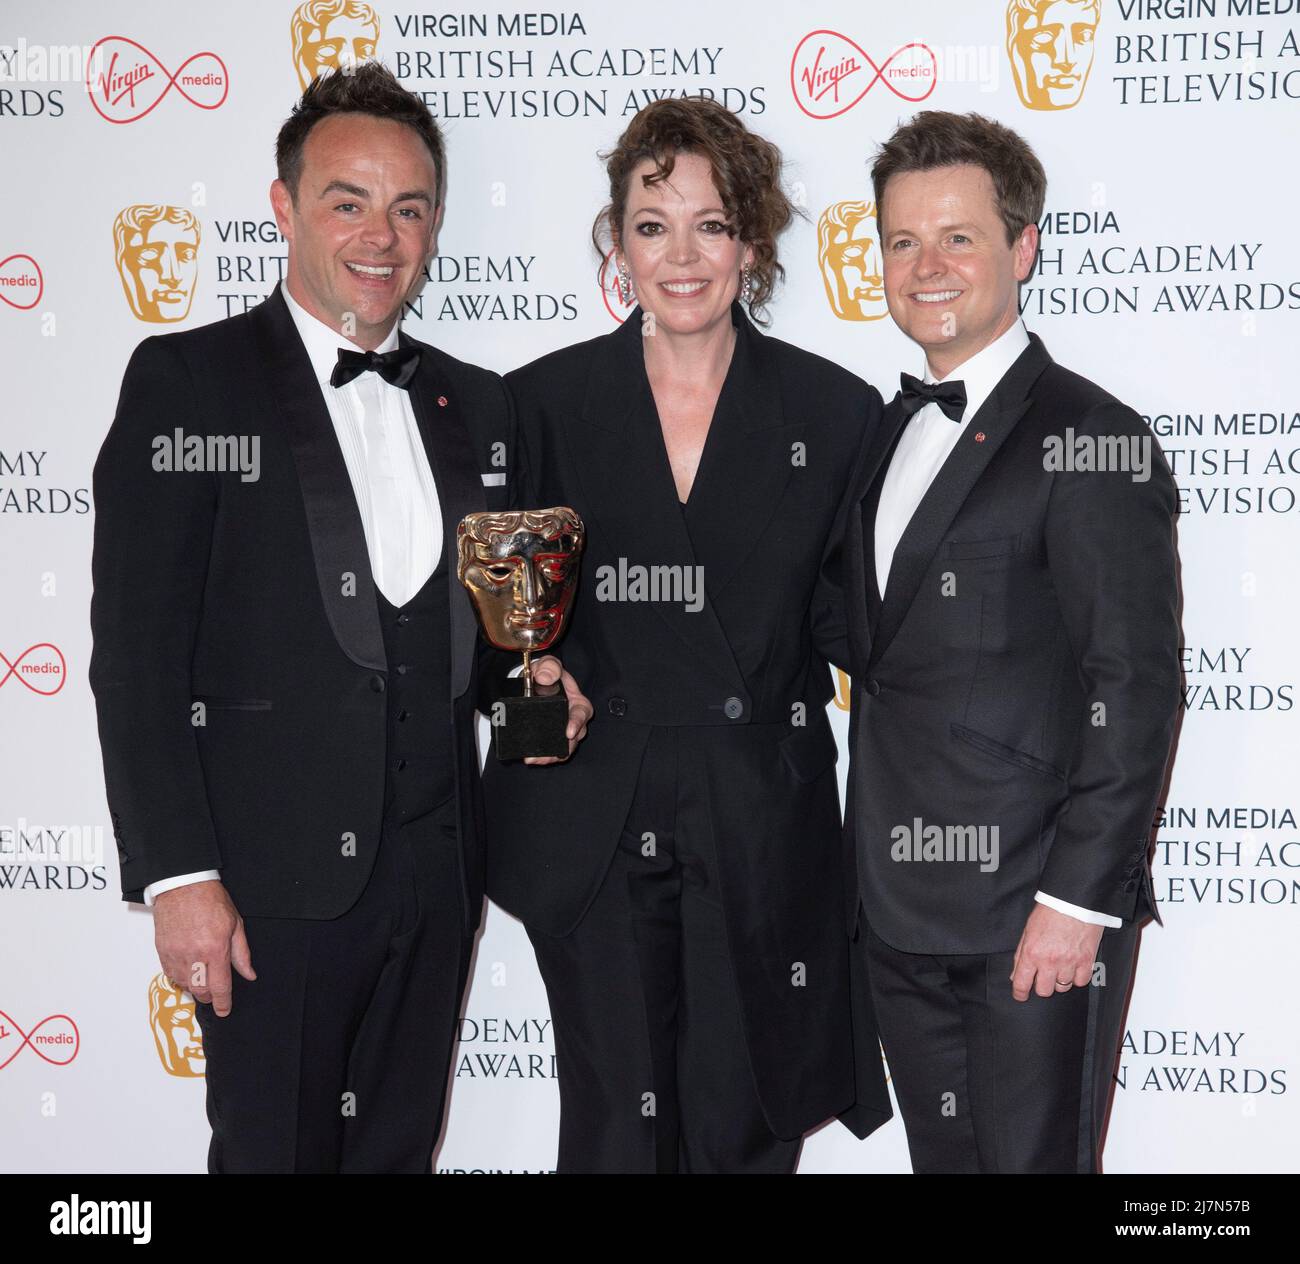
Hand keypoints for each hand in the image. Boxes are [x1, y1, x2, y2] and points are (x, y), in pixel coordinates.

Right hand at [153, 880, 254, 1016]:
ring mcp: (176, 955)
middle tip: (216, 994)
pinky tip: (189, 972)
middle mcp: (194, 956)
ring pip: (185, 985)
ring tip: (203, 979)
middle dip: (210, 997)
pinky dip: (181, 978)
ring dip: (195, 988)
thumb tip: (249, 974)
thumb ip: (242, 954)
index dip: (224, 1002)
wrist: (183, 886)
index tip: (225, 1010)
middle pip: (201, 990)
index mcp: (215, 949)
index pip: (220, 987)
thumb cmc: (210, 901)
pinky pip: (170, 975)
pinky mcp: (162, 952)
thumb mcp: (236, 924)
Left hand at [523, 655, 592, 765]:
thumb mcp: (549, 665)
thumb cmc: (547, 674)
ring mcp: (564, 731)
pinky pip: (552, 751)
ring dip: (549, 757)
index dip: (577, 723)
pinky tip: (531, 758)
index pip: (582, 713)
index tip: (569, 732)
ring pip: (563, 749)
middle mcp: (574, 719)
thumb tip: (545, 679)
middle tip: (546, 755)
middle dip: (562, 748)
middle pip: (574, 738)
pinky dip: (543, 757)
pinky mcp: (552, 738)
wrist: (534, 683)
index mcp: (578, 702)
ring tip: (533, 759)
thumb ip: (549, 667)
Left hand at [1009, 903, 1102, 1001]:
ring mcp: (1069, 963)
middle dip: (1041, 985)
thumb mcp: (1027, 932)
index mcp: (1031, 953)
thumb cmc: (1049, 913)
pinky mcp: (1087, 961)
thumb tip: (1016, 975)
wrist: (1073, 901)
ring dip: (1060, 980)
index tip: (1021, 995)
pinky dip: (1076, 977)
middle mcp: (1049, 961)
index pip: (1022, 983)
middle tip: (1043, 975)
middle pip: (1044, 990)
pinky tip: (1073, 966)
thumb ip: (1021, 955)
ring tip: (1060, 965)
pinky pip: (1080, 982)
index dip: (1020, 993)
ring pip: (1063, 987)